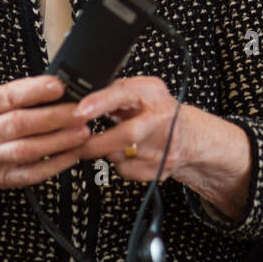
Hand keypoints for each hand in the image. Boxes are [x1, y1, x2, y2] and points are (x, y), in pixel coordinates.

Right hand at [0, 76, 87, 188]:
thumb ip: (19, 92)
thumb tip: (59, 85)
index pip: (7, 97)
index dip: (35, 91)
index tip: (59, 86)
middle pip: (19, 124)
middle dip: (55, 117)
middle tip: (80, 112)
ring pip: (27, 150)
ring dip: (59, 141)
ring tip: (82, 132)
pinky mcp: (3, 178)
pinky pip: (32, 173)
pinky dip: (55, 164)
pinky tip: (73, 154)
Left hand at [72, 76, 253, 217]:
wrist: (188, 135)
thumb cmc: (155, 110)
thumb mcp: (139, 91)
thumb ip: (114, 93)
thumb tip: (78, 103)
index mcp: (152, 92)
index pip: (124, 93)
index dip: (100, 103)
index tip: (79, 112)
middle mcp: (162, 118)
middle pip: (126, 134)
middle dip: (96, 143)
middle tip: (75, 145)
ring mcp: (164, 146)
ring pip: (121, 155)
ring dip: (105, 152)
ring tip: (108, 142)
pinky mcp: (160, 168)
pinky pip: (126, 170)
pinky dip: (118, 163)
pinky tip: (126, 154)